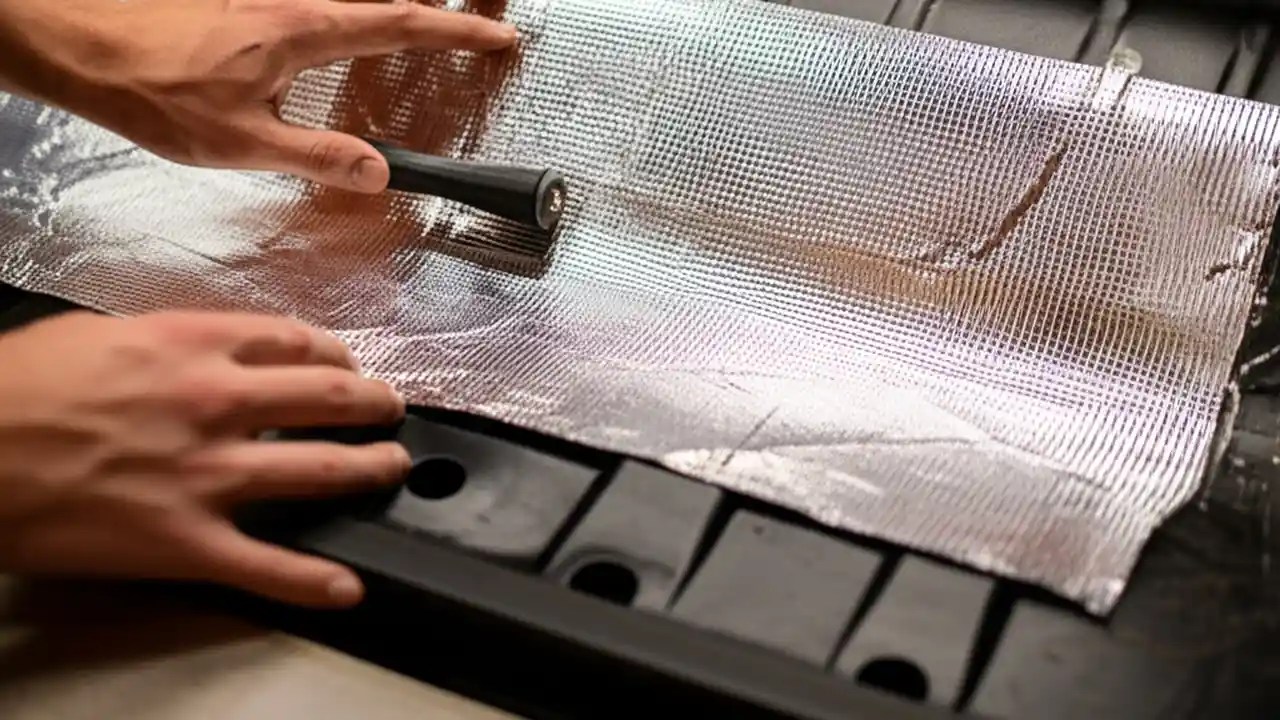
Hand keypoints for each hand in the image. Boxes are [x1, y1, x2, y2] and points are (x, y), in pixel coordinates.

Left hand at [0, 0, 516, 191]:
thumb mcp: (241, 142)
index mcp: (304, 31)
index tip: (500, 39)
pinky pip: (321, 5)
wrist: (81, 45)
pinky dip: (356, 14)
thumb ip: (318, 156)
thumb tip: (379, 173)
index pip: (401, 25)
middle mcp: (293, 4)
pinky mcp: (246, 7)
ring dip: (399, 9)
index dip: (456, 33)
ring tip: (430, 25)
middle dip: (440, 9)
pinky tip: (350, 33)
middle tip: (481, 22)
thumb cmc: (154, 92)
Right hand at [0, 310, 409, 607]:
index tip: (349, 364)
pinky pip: (267, 565)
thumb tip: (202, 352)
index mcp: (195, 345)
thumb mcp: (100, 335)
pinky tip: (347, 588)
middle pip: (328, 397)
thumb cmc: (16, 388)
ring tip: (392, 469)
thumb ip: (169, 342)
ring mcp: (210, 474)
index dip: (336, 354)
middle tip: (391, 410)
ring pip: (320, 470)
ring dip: (370, 470)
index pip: (297, 341)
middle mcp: (219, 402)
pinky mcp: (187, 540)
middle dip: (373, 404)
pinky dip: (313, 581)